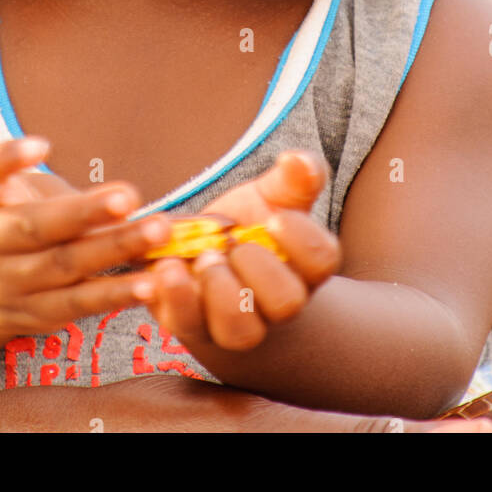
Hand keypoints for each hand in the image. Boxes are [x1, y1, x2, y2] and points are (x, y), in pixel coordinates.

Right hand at [0, 136, 170, 335]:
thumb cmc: (12, 217)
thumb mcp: (18, 191)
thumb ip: (64, 191)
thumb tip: (128, 198)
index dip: (6, 159)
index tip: (42, 145)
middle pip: (33, 226)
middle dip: (83, 212)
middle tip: (128, 197)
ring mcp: (5, 284)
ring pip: (63, 266)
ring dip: (113, 249)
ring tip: (157, 233)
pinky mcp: (32, 315)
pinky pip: (78, 304)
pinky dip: (115, 293)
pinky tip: (150, 283)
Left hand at [138, 149, 340, 352]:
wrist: (202, 257)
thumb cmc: (246, 225)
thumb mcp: (270, 195)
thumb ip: (293, 178)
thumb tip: (298, 160)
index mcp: (302, 266)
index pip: (322, 260)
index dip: (303, 240)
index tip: (274, 217)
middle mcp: (274, 304)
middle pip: (287, 303)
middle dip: (259, 269)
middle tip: (233, 243)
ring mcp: (234, 321)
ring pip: (242, 331)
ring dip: (221, 292)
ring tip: (203, 259)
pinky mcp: (191, 324)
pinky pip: (187, 325)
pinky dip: (175, 297)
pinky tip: (169, 268)